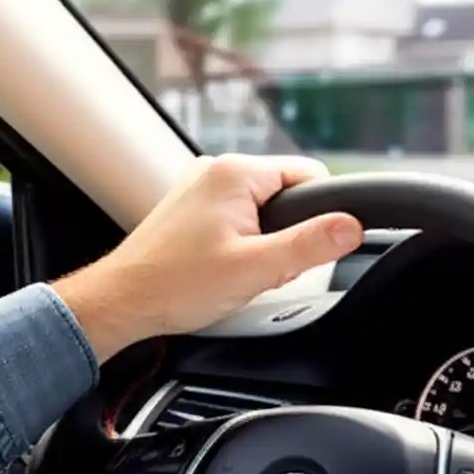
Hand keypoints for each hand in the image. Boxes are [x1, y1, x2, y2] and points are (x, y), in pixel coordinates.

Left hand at [54, 154, 363, 361]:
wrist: (122, 302)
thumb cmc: (174, 286)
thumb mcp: (255, 269)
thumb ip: (309, 246)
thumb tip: (351, 227)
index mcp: (235, 173)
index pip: (310, 176)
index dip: (319, 216)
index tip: (305, 249)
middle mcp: (217, 170)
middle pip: (287, 195)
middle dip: (287, 235)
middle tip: (261, 267)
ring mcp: (202, 188)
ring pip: (263, 211)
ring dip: (263, 243)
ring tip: (236, 271)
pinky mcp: (193, 208)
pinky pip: (239, 220)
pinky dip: (241, 245)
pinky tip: (221, 269)